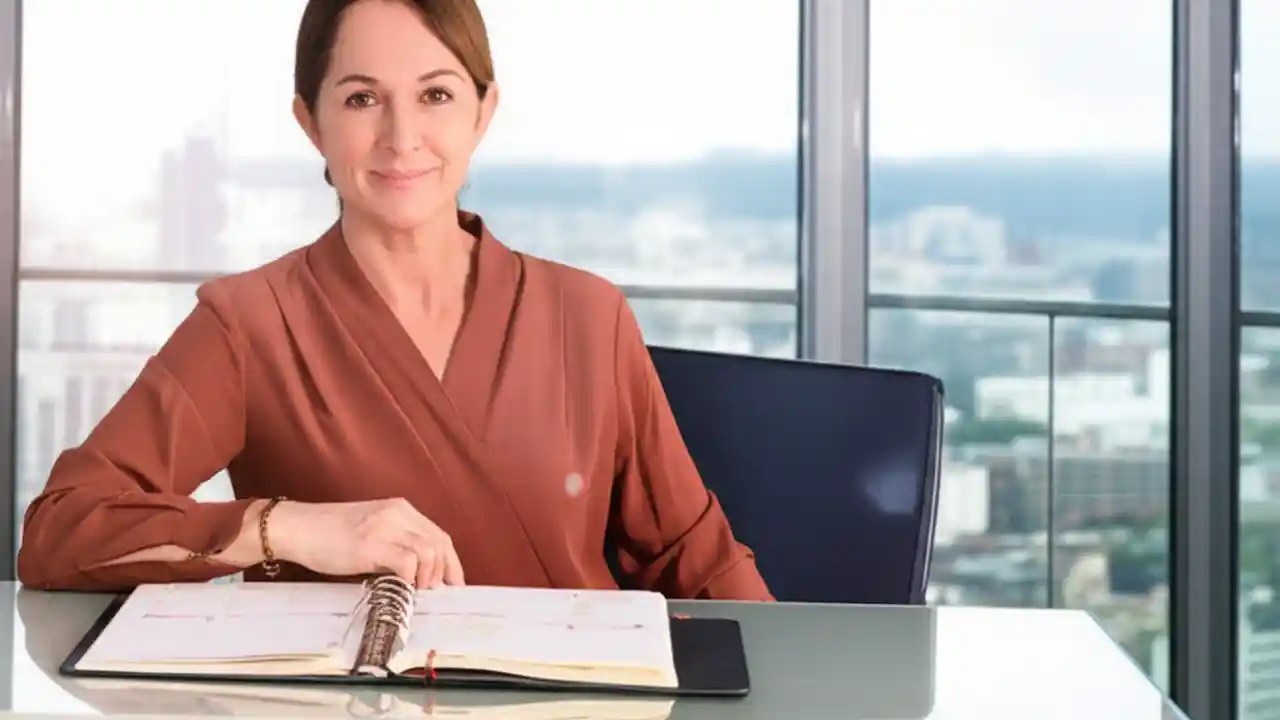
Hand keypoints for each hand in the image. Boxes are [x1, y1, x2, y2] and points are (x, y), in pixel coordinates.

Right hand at [267, 498, 464, 587]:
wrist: (297, 527)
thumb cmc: (330, 535)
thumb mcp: (373, 532)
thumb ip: (396, 544)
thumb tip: (421, 574)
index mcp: (400, 509)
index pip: (439, 534)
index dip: (451, 562)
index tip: (454, 584)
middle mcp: (397, 514)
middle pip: (440, 542)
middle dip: (446, 571)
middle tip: (439, 593)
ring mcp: (384, 527)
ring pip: (429, 551)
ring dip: (428, 575)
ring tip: (418, 590)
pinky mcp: (370, 544)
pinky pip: (406, 561)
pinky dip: (411, 577)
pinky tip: (402, 586)